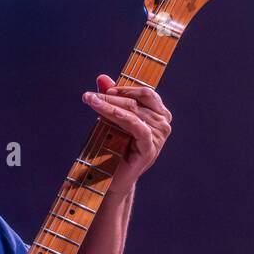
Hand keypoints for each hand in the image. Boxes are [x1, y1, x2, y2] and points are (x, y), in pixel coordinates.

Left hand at [81, 73, 171, 198]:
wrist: (112, 177)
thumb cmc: (114, 145)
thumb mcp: (111, 118)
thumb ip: (110, 97)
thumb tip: (102, 77)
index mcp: (159, 112)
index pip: (145, 92)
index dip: (125, 89)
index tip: (103, 90)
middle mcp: (163, 122)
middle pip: (138, 100)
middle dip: (111, 97)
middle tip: (89, 96)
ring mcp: (159, 135)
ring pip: (134, 111)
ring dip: (110, 105)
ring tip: (91, 102)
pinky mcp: (150, 147)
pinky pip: (137, 126)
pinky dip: (122, 117)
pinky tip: (108, 113)